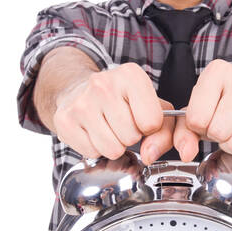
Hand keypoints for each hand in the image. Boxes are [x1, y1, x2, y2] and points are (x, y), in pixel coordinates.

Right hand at [51, 63, 176, 161]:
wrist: (80, 90)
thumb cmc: (124, 100)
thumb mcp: (155, 106)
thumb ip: (167, 130)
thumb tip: (150, 154)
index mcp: (130, 75)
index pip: (152, 122)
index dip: (149, 127)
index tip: (141, 117)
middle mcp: (102, 85)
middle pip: (131, 137)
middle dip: (131, 136)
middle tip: (122, 122)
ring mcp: (80, 103)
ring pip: (112, 149)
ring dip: (114, 144)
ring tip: (109, 127)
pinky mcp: (64, 120)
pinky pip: (92, 152)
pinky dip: (96, 147)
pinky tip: (93, 131)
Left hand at [177, 59, 231, 159]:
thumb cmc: (230, 103)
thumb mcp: (200, 109)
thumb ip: (184, 130)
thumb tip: (186, 152)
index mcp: (218, 71)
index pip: (197, 118)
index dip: (200, 127)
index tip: (209, 118)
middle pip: (218, 132)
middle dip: (219, 137)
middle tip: (227, 126)